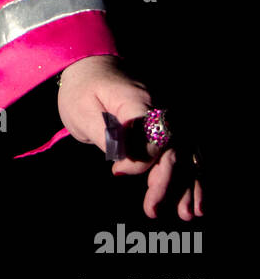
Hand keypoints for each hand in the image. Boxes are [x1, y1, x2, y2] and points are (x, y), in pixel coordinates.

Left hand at [57, 55, 202, 220]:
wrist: (91, 64)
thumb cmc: (82, 89)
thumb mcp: (82, 110)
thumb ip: (107, 135)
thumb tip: (127, 161)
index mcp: (138, 100)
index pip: (152, 138)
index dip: (139, 162)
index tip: (115, 172)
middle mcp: (162, 106)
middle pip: (174, 149)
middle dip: (167, 184)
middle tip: (152, 212)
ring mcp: (169, 113)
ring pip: (188, 153)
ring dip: (189, 185)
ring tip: (187, 215)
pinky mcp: (170, 121)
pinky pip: (189, 149)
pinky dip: (194, 174)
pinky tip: (197, 201)